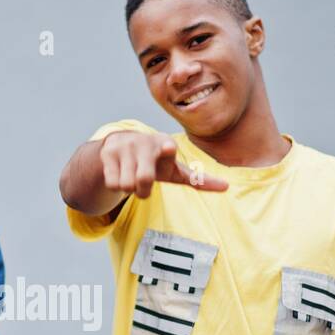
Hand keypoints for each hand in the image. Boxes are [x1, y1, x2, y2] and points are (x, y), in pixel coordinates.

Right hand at [98, 130, 228, 198]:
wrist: (120, 145)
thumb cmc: (154, 161)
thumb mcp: (174, 169)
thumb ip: (197, 178)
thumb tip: (227, 187)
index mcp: (165, 144)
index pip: (167, 148)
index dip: (166, 150)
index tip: (167, 148)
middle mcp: (144, 142)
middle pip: (142, 180)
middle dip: (143, 191)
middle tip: (145, 185)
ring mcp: (124, 146)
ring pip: (125, 184)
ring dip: (129, 188)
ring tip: (132, 176)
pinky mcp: (108, 151)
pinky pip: (112, 182)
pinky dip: (116, 184)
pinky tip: (119, 172)